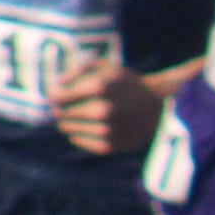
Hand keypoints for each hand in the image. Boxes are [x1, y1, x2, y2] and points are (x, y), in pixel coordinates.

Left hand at [49, 59, 163, 155]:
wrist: (159, 107)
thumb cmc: (127, 85)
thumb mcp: (107, 68)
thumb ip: (79, 70)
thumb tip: (58, 84)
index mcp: (100, 87)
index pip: (58, 96)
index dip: (55, 94)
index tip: (60, 93)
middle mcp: (103, 110)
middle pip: (61, 113)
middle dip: (62, 108)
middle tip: (70, 105)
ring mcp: (107, 130)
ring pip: (67, 128)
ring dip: (69, 121)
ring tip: (82, 115)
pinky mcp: (109, 146)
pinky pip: (78, 140)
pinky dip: (78, 134)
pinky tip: (90, 126)